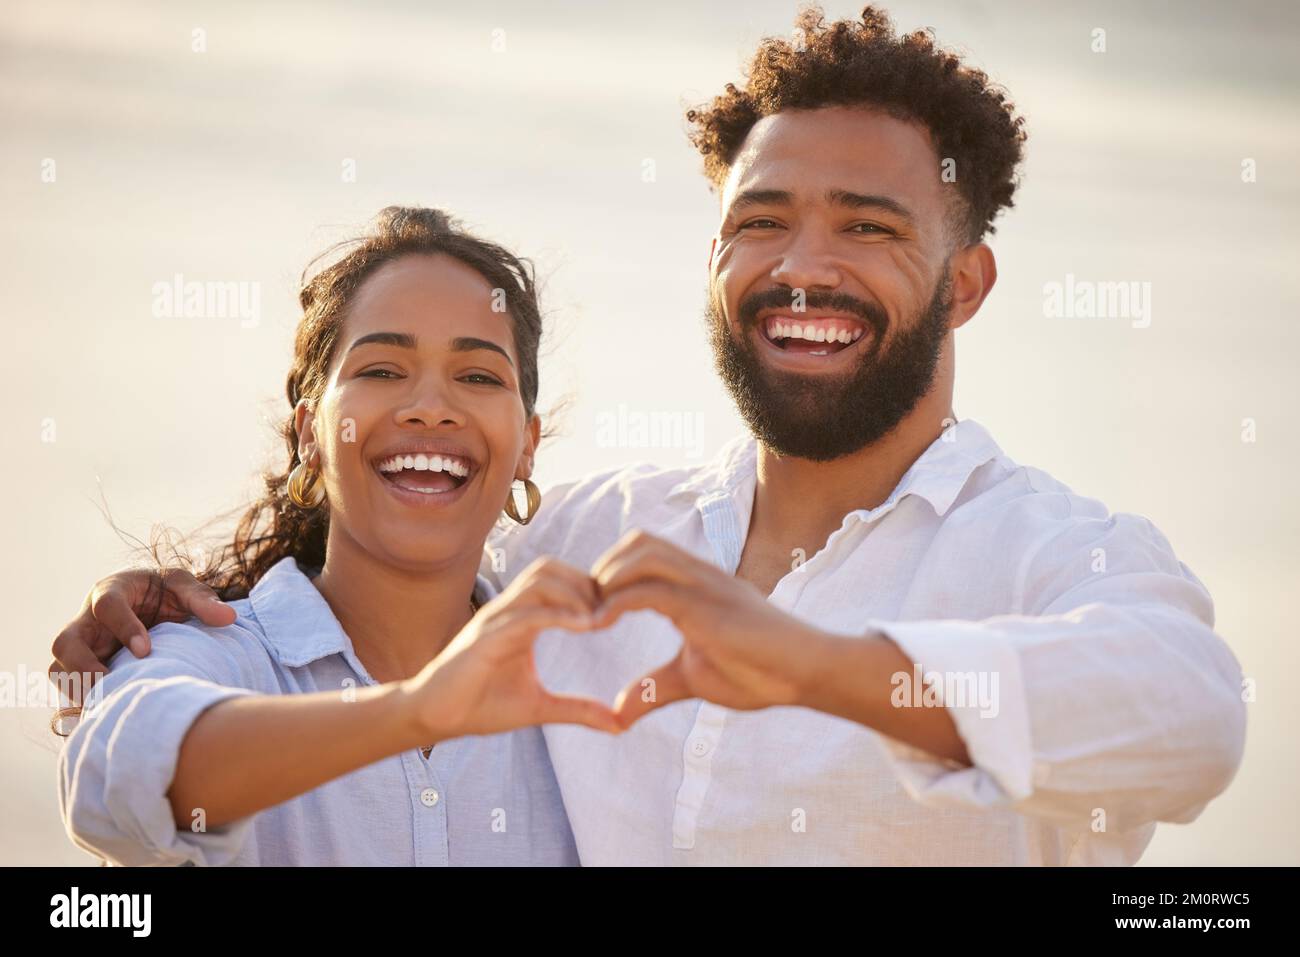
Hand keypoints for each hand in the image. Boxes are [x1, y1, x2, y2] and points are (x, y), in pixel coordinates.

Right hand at [49, 567, 235, 701]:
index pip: (107, 606)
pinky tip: (106, 715)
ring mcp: (82, 645)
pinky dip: (81, 701)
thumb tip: (228, 617)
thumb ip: (202, 599)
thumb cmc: (166, 592)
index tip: (146, 651)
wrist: (152, 603)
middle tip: (112, 684)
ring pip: (58, 667)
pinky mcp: (82, 667)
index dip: (123, 628)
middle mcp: (88, 619)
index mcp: (112, 591)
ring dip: (78, 688)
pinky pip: (68, 686)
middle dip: (83, 665)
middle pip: (65, 641)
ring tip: (107, 705)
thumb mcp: (183, 587)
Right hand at [402, 557, 622, 739]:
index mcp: (520, 618)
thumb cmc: (480, 706)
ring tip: (599, 619)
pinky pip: (526, 614)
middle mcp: (507, 610)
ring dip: (574, 593)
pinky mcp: (486, 637)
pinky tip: (584, 627)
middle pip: (549, 568)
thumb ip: (578, 709)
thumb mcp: (539, 708)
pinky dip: (557, 615)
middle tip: (611, 610)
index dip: (590, 589)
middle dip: (585, 582)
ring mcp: (495, 619)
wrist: (434, 718)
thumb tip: (618, 724)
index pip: (558, 580)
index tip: (617, 612)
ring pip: (538, 581)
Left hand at [591, 530, 830, 726]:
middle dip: (604, 567)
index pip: (644, 552)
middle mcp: (699, 574)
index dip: (610, 573)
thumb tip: (617, 713)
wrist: (806, 672)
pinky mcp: (707, 606)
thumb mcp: (691, 679)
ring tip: (591, 614)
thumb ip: (653, 688)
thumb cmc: (760, 671)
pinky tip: (601, 624)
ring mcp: (704, 584)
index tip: (589, 610)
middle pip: (639, 540)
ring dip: (607, 578)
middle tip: (586, 607)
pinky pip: (652, 590)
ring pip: (642, 553)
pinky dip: (617, 602)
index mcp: (696, 583)